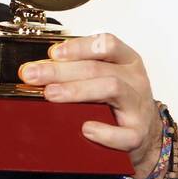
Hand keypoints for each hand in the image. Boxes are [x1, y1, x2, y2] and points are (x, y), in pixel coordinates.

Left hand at [18, 32, 163, 178]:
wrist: (145, 134)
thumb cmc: (118, 103)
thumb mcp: (104, 78)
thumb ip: (77, 71)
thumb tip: (37, 70)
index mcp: (126, 61)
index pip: (106, 44)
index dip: (78, 47)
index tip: (52, 53)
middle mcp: (135, 79)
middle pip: (98, 68)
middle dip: (61, 70)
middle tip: (33, 75)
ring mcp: (138, 106)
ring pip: (112, 89)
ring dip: (77, 90)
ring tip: (51, 94)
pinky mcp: (138, 134)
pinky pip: (124, 134)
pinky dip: (104, 132)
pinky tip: (86, 129)